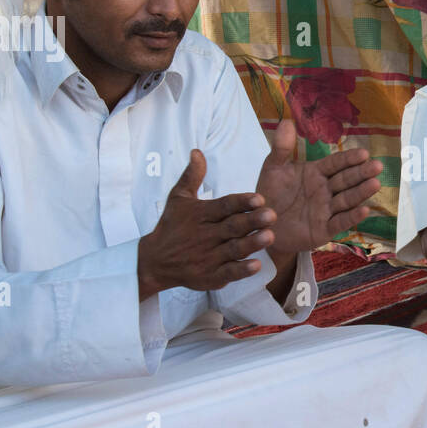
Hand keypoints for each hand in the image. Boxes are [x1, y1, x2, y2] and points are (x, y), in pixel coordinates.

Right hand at [137, 149, 276, 297]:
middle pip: (232, 227)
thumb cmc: (171, 226)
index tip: (259, 198)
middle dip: (252, 221)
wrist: (154, 262)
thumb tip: (197, 151)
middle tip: (272, 215)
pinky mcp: (210, 276)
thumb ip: (192, 176)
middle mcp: (205, 235)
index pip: (224, 206)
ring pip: (233, 250)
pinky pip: (227, 273)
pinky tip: (257, 266)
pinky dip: (241, 270)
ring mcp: (208, 257)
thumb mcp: (178, 199)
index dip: (241, 202)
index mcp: (200, 215)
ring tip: (270, 236)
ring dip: (251, 244)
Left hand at [255, 118, 381, 256]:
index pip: (336, 164)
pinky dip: (352, 217)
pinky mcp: (324, 230)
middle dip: (361, 173)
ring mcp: (326, 210)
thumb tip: (287, 121)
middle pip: (346, 180)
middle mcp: (325, 190)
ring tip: (375, 184)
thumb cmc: (271, 194)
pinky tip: (364, 210)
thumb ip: (281, 148)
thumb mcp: (273, 169)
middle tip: (377, 165)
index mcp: (316, 173)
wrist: (263, 225)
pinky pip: (340, 222)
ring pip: (347, 200)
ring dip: (361, 192)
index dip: (349, 159)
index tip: (364, 153)